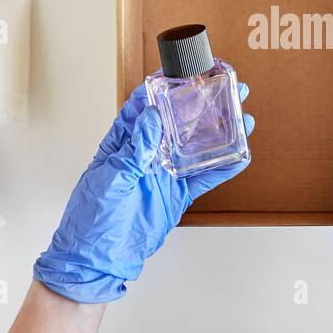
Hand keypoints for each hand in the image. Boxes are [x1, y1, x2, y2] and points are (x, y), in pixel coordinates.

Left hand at [34, 83, 253, 302]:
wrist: (97, 260)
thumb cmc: (90, 220)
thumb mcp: (109, 179)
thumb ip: (134, 150)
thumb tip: (152, 118)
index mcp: (123, 144)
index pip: (144, 108)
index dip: (162, 89)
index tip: (182, 73)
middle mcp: (146, 155)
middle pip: (177, 122)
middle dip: (200, 104)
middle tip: (225, 87)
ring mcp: (163, 174)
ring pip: (195, 147)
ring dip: (218, 132)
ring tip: (242, 116)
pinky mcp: (176, 196)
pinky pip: (203, 179)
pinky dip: (222, 168)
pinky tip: (239, 156)